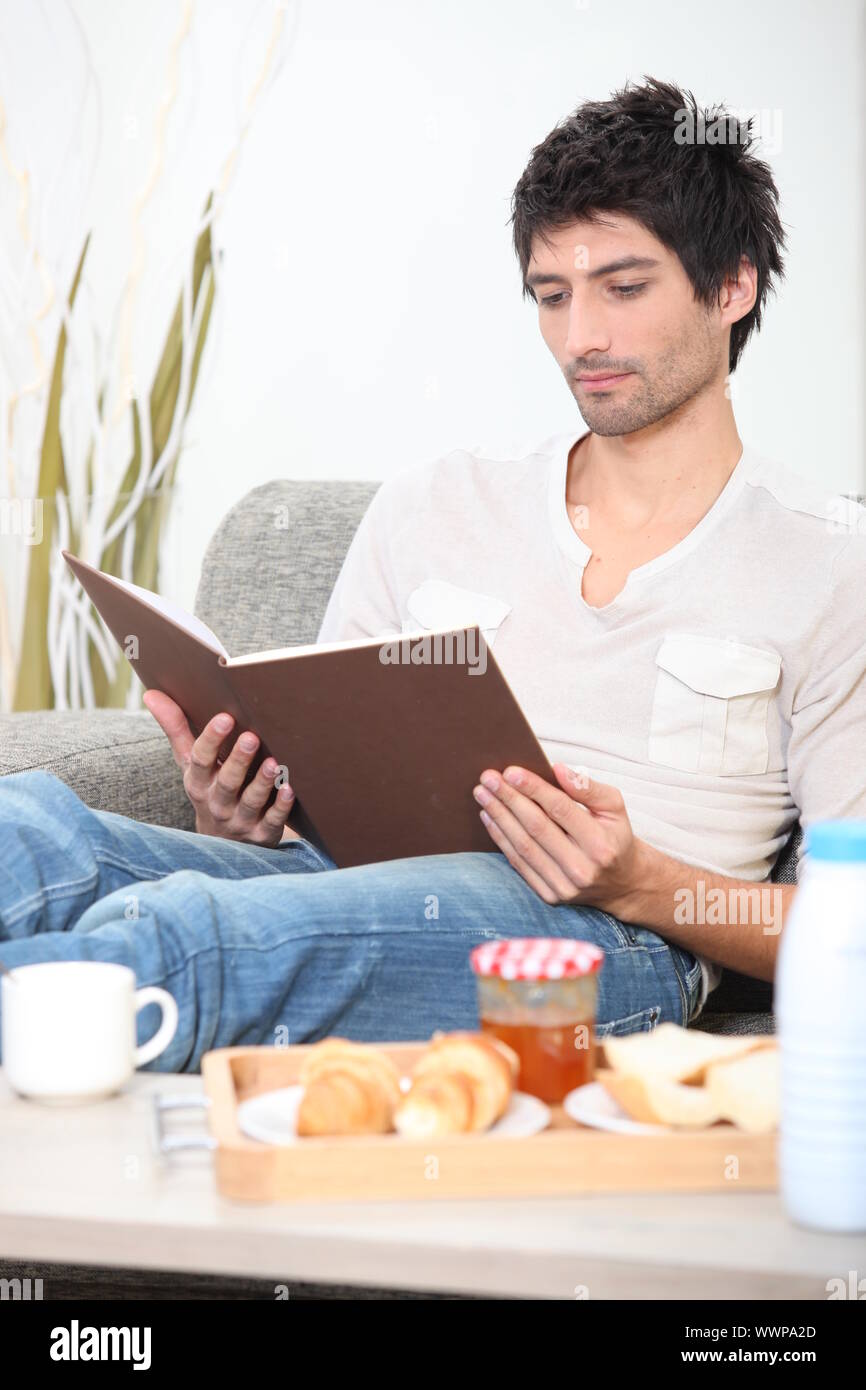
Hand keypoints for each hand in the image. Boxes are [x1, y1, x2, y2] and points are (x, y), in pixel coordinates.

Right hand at [142, 690, 299, 845]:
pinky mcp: (262, 833)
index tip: (225, 717)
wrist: (221, 841)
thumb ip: (176, 728)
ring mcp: (240, 820)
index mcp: (199, 782)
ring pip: (251, 801)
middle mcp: (218, 802)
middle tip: (251, 737)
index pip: (201, 760)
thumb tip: (151, 694)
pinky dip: (281, 807)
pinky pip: (272, 821)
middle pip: (228, 781)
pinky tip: (289, 790)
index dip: (211, 739)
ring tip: (272, 763)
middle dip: (238, 760)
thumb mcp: (188, 762)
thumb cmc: (207, 787)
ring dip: (262, 783)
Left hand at [472, 762, 643, 913]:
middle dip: (508, 799)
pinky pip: (519, 864)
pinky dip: (501, 839)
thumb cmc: (615, 837)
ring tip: (482, 795)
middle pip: (536, 827)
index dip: (533, 789)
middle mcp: (582, 868)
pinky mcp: (550, 896)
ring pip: (523, 846)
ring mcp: (564, 886)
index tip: (510, 771)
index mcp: (600, 844)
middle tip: (488, 778)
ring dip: (499, 817)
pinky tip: (490, 818)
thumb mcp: (614, 807)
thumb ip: (588, 788)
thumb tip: (558, 769)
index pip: (560, 809)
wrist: (622, 883)